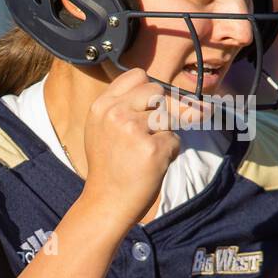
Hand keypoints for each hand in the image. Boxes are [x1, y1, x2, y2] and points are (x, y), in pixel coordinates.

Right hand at [78, 68, 180, 229]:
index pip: (137, 75)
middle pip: (157, 91)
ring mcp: (133, 130)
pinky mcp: (151, 148)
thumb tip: (169, 91)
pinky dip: (170, 153)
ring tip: (147, 152)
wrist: (107, 202)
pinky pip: (175, 140)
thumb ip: (127, 105)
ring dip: (165, 134)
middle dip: (162, 110)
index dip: (150, 90)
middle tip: (151, 133)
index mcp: (102, 105)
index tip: (151, 106)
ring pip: (168, 116)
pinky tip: (152, 165)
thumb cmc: (110, 166)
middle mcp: (115, 113)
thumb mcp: (104, 129)